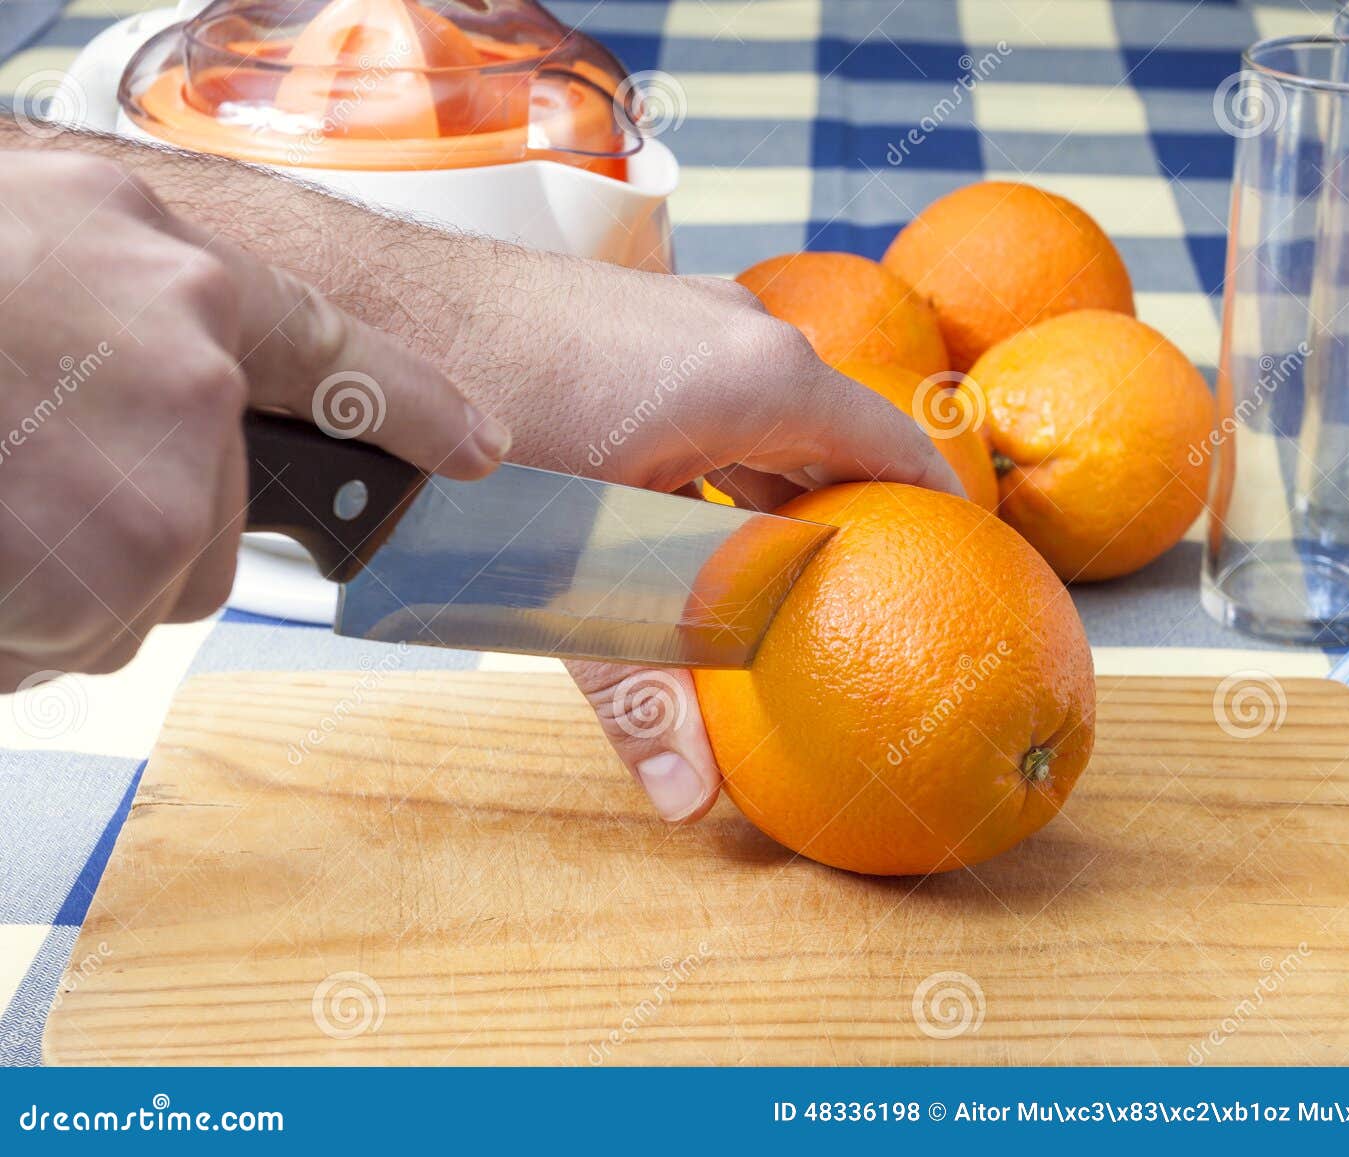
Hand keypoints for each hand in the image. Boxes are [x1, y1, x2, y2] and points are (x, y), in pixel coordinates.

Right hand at [0, 152, 508, 687]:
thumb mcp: (41, 231)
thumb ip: (134, 302)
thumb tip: (189, 382)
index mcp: (185, 288)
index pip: (343, 356)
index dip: (418, 404)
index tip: (483, 445)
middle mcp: (198, 390)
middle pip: (209, 529)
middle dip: (130, 534)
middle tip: (24, 479)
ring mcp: (157, 492)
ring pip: (136, 594)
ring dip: (58, 583)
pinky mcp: (105, 576)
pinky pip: (74, 640)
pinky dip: (17, 624)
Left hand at [450, 253, 965, 821]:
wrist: (357, 300)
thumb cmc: (471, 411)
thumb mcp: (570, 562)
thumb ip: (640, 686)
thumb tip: (693, 799)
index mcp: (760, 377)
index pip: (898, 447)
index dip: (941, 508)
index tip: (967, 564)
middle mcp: (738, 333)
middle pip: (833, 443)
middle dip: (846, 523)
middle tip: (864, 602)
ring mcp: (683, 319)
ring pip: (764, 427)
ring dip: (773, 500)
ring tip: (778, 581)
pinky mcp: (633, 327)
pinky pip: (712, 407)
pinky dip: (719, 470)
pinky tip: (683, 529)